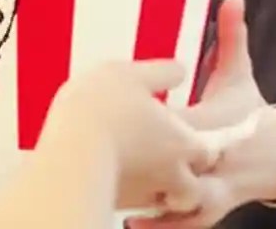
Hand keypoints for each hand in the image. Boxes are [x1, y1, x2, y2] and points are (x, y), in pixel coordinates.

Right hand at [42, 59, 217, 212]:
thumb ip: (163, 73)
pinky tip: (112, 177)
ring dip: (157, 190)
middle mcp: (169, 175)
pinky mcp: (116, 205)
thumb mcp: (134, 74)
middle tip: (169, 162)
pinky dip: (128, 194)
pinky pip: (131, 205)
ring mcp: (142, 195)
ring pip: (161, 200)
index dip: (200, 146)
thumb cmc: (103, 110)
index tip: (190, 136)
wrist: (68, 155)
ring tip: (141, 174)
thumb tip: (179, 70)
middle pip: (191, 188)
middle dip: (185, 179)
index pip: (207, 152)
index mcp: (182, 142)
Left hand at [130, 0, 275, 227]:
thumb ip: (232, 37)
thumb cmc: (252, 112)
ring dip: (149, 198)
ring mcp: (213, 189)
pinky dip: (159, 225)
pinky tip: (129, 222)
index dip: (153, 120)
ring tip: (113, 192)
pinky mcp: (209, 210)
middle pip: (177, 165)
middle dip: (145, 163)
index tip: (122, 109)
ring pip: (180, 200)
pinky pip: (183, 223)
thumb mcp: (241, 73)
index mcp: (218, 122)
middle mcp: (216, 159)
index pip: (184, 122)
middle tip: (106, 156)